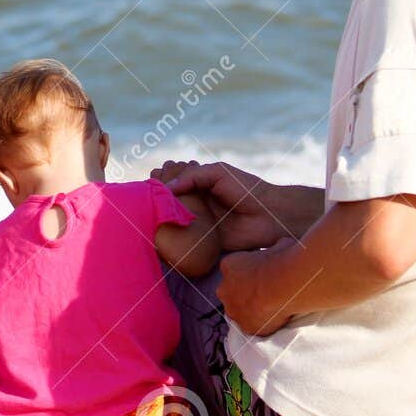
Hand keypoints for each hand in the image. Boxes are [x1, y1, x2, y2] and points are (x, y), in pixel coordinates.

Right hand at [151, 160, 286, 251]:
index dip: (159, 182)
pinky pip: (184, 242)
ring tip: (146, 218)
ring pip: (173, 222)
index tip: (148, 183)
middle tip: (145, 201)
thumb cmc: (246, 189)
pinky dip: (171, 241)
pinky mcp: (204, 241)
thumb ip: (192, 176)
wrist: (270, 216)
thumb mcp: (218, 173)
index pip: (172, 182)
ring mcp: (199, 223)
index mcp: (198, 185)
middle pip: (169, 202)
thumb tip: (165, 188)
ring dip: (161, 221)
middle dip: (157, 201)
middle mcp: (196, 203)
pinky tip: (157, 238)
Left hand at [215, 244, 292, 336]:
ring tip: (273, 307)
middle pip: (231, 292)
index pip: (233, 270)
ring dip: (251, 310)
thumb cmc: (283, 260)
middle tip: (266, 292)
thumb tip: (281, 249)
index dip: (249, 272)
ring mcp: (233, 310)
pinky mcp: (246, 327)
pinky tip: (276, 319)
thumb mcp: (277, 245)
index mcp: (228, 265)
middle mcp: (224, 289)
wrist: (286, 284)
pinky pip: (253, 326)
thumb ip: (272, 250)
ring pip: (240, 311)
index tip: (264, 274)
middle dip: (244, 292)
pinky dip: (262, 324)